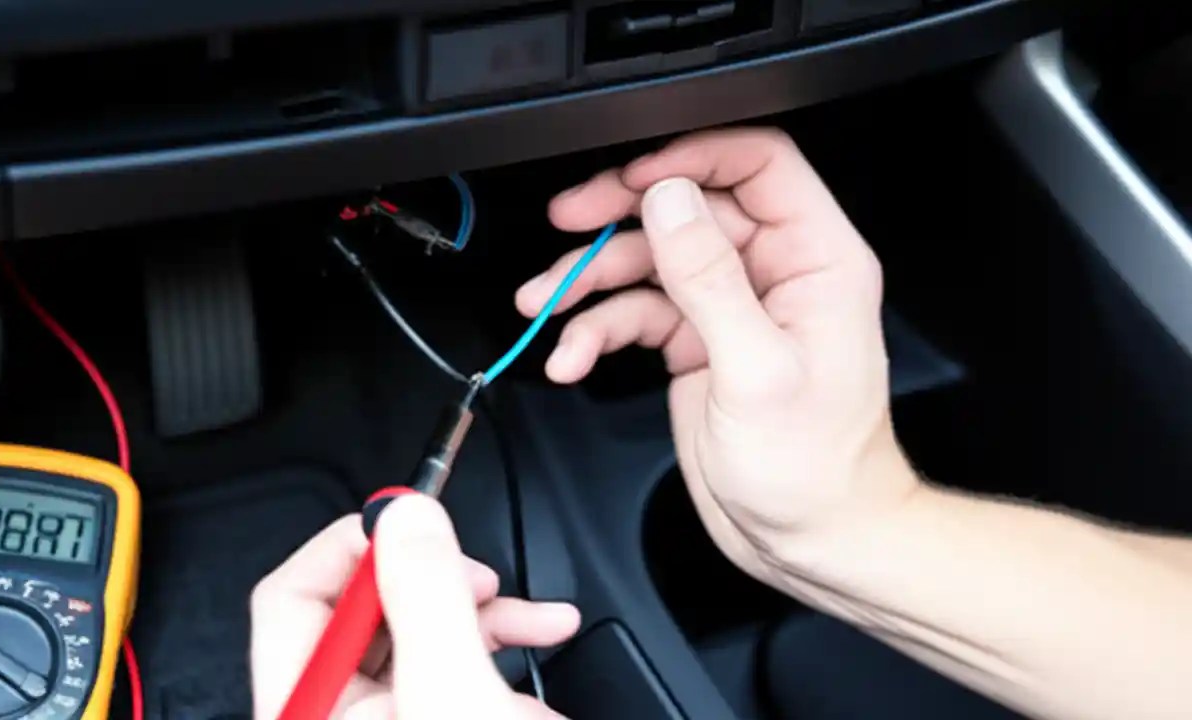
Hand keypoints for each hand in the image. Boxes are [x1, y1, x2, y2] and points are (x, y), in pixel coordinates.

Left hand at [250, 495, 579, 718]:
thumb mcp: (452, 691)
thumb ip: (427, 598)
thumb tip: (405, 516)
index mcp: (311, 707)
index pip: (293, 595)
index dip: (351, 544)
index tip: (410, 521)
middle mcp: (342, 713)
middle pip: (366, 607)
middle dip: (435, 578)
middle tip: (476, 574)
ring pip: (423, 632)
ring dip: (485, 615)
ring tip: (532, 617)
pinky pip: (458, 666)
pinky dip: (502, 650)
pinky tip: (540, 642)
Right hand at [515, 128, 919, 577]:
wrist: (809, 539)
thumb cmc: (815, 469)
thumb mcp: (758, 370)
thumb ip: (709, 280)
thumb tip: (672, 201)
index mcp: (814, 260)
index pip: (758, 165)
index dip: (692, 157)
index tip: (634, 179)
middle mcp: (771, 273)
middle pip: (687, 206)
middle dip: (621, 213)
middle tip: (568, 221)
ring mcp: (729, 307)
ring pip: (649, 260)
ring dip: (590, 280)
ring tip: (543, 303)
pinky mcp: (695, 342)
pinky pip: (635, 313)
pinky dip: (595, 331)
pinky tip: (571, 356)